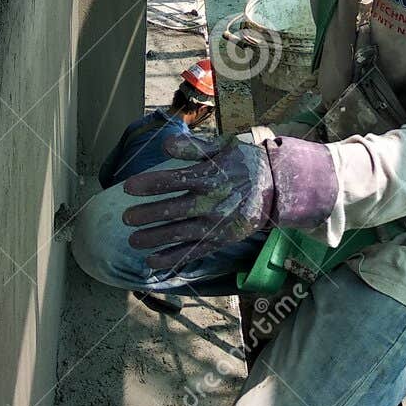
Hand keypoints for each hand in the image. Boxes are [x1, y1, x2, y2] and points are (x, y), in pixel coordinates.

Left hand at [121, 128, 336, 268]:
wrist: (278, 186)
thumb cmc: (245, 162)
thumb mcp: (224, 147)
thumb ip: (194, 147)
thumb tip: (165, 144)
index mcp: (212, 176)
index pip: (175, 180)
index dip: (150, 184)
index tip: (128, 187)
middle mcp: (213, 203)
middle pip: (175, 211)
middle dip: (148, 216)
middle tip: (126, 218)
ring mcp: (217, 224)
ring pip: (181, 234)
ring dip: (156, 239)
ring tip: (133, 241)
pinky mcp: (221, 239)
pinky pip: (194, 251)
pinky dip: (173, 258)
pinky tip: (153, 261)